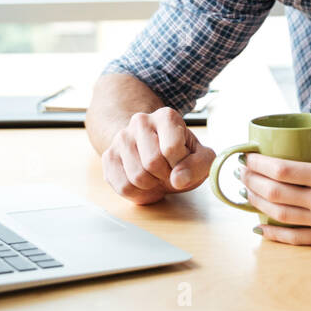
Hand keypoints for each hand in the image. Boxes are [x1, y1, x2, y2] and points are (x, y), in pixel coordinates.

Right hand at [100, 107, 214, 204]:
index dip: (180, 165)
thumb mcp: (201, 157)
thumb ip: (199, 166)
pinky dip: (138, 194)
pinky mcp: (109, 156)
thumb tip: (179, 179)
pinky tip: (145, 184)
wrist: (155, 150)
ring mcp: (121, 138)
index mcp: (166, 116)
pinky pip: (122, 186)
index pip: (171, 148)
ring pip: (136, 177)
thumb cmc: (180, 154)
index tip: (182, 164)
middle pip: (152, 163)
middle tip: (169, 172)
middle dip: (165, 176)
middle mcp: (140, 121)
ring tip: (157, 176)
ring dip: (152, 185)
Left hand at [238, 141, 310, 253]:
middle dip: (252, 181)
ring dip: (257, 203)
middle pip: (275, 191)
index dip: (261, 163)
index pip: (284, 169)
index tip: (249, 156)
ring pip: (279, 214)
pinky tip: (260, 227)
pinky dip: (274, 234)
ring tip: (245, 193)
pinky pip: (294, 238)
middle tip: (241, 172)